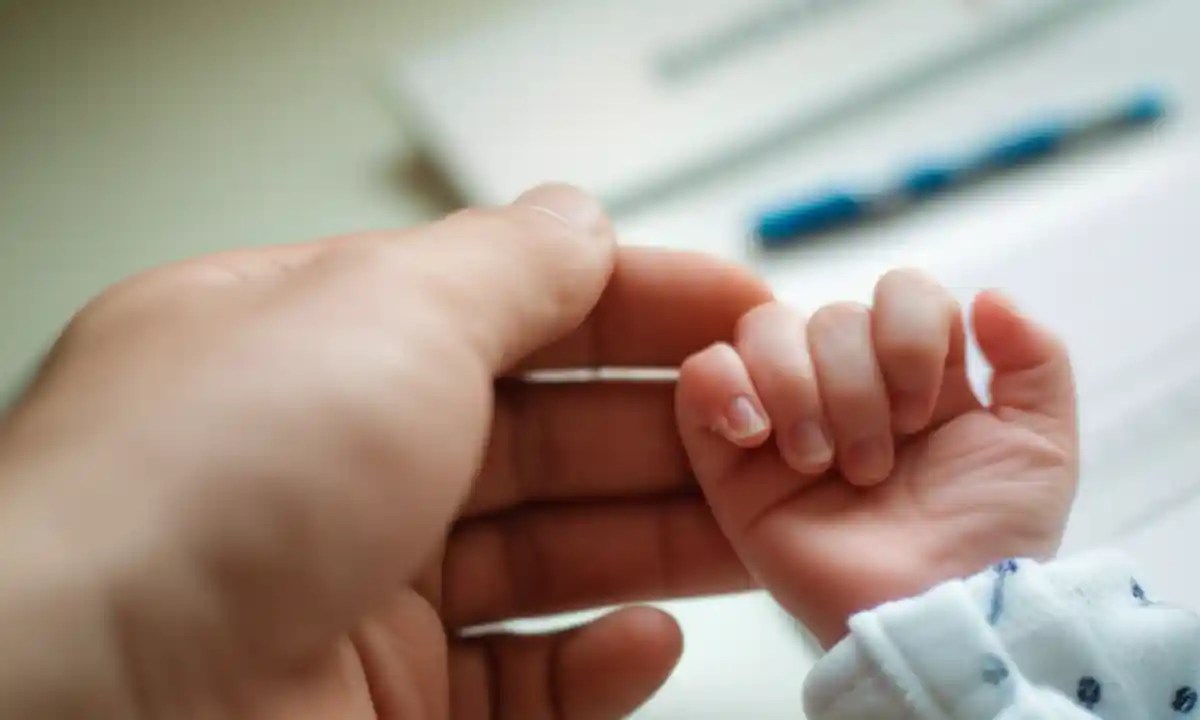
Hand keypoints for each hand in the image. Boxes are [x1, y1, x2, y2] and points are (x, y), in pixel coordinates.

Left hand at [0, 185, 769, 718]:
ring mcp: (350, 590)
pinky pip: (514, 680)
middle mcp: (328, 463)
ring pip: (545, 557)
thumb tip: (583, 226)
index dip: (637, 302)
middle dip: (666, 424)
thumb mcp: (381, 317)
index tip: (743, 314)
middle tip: (770, 425)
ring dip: (656, 541)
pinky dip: (591, 664)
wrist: (88, 716)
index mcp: (313, 345)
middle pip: (542, 434)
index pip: (508, 305)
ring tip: (751, 525)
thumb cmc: (195, 493)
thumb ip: (505, 267)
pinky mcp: (374, 707)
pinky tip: (640, 638)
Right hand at [675, 269, 1076, 646]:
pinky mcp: (729, 457)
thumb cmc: (987, 542)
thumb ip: (1036, 359)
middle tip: (876, 465)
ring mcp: (784, 416)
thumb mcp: (1042, 447)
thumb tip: (988, 295)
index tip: (927, 411)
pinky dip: (724, 386)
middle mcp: (848, 384)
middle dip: (858, 387)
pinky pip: (701, 375)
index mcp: (916, 374)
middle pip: (831, 314)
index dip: (911, 333)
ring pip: (766, 330)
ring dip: (801, 391)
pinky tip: (756, 433)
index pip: (900, 292)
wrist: (928, 614)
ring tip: (821, 463)